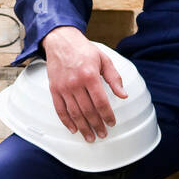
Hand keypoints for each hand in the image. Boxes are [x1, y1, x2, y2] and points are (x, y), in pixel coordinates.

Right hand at [41, 26, 127, 141]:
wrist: (61, 40)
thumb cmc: (83, 49)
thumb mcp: (104, 59)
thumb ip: (114, 78)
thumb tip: (123, 95)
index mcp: (90, 75)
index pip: (101, 102)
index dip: (107, 115)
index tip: (111, 123)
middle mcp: (75, 83)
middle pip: (88, 110)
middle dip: (96, 125)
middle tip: (102, 134)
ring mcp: (63, 87)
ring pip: (74, 113)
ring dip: (83, 127)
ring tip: (90, 137)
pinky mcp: (54, 89)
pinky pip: (60, 109)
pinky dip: (67, 122)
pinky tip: (73, 129)